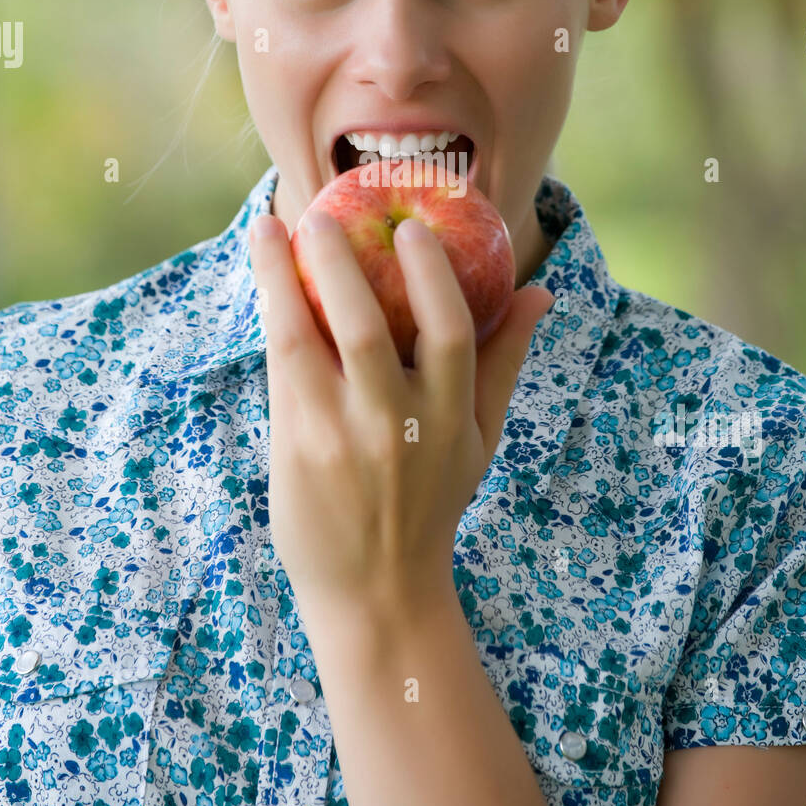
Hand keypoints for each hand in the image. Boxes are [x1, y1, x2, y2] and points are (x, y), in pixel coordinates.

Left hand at [248, 206, 553, 619]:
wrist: (377, 591)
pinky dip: (273, 314)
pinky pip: (283, 367)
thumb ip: (506, 361)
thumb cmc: (432, 501)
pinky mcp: (298, 449)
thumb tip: (540, 293)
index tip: (411, 227)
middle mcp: (398, 428)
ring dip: (287, 279)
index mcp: (453, 420)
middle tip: (325, 214)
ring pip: (309, 343)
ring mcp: (342, 440)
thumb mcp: (480, 438)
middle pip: (368, 330)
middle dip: (343, 265)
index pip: (451, 332)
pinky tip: (265, 277)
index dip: (431, 275)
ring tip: (275, 228)